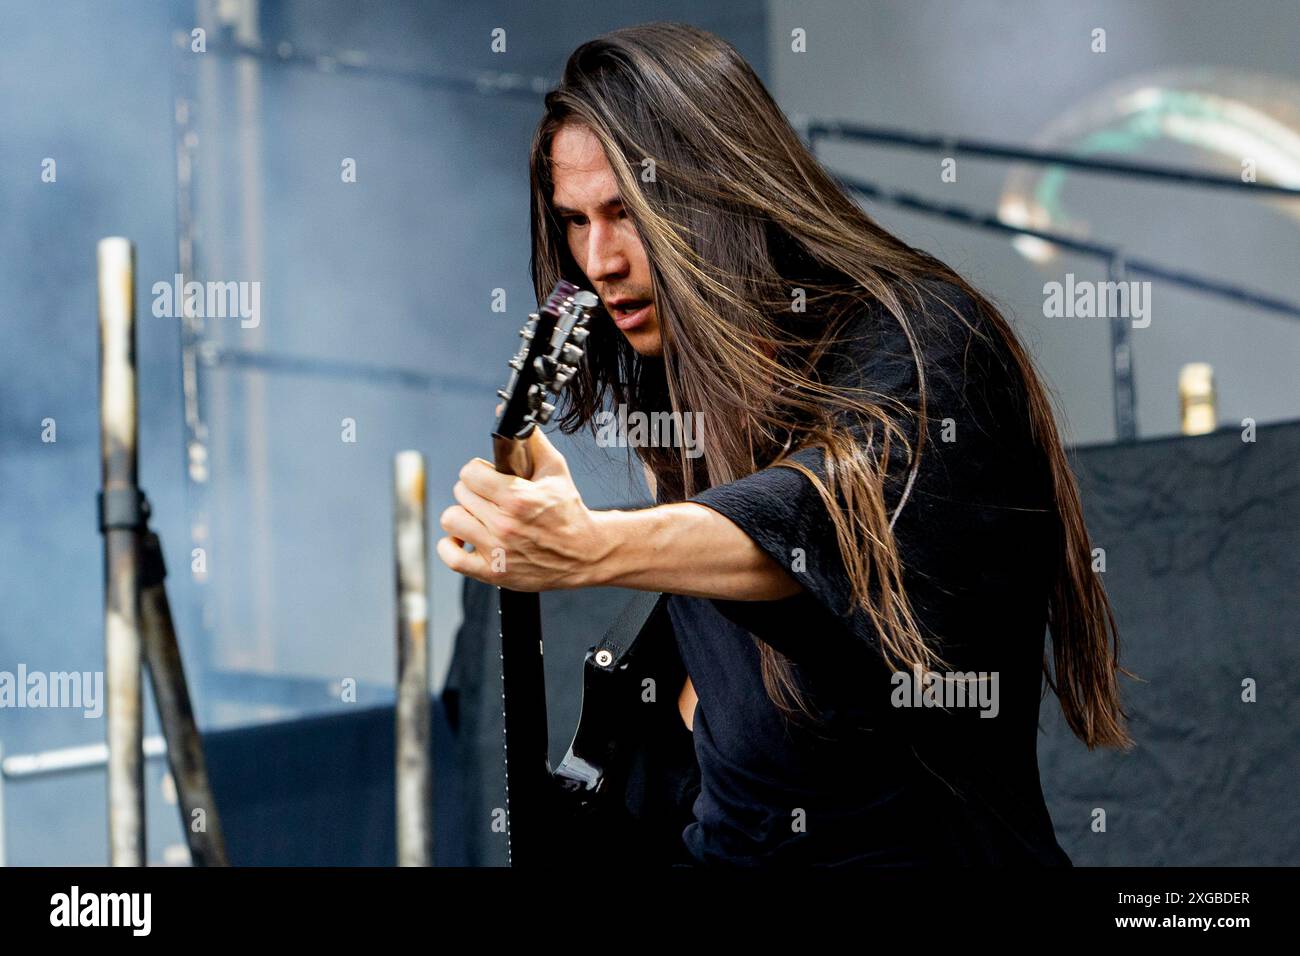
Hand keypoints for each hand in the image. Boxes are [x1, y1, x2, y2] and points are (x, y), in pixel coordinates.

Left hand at [436, 427, 611, 590]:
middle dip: (475, 491)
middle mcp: (503, 524)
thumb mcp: (555, 470)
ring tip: (479, 516)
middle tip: (490, 497)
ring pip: (452, 520)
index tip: (488, 476)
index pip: (470, 472)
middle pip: (461, 493)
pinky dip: (451, 546)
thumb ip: (532, 441)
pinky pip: (451, 556)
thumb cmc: (568, 511)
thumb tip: (513, 417)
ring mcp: (495, 550)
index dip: (478, 471)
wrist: (583, 553)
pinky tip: (465, 539)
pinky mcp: (491, 571)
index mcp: (517, 498)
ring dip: (463, 515)